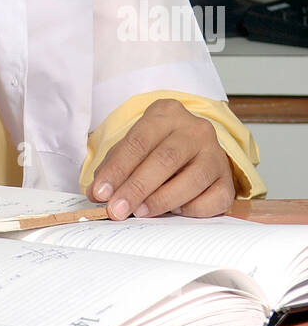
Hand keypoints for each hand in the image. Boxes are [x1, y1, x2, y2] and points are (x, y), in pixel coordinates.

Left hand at [86, 98, 235, 219]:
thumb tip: (97, 193)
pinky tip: (174, 211)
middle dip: (137, 187)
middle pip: (165, 159)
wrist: (195, 150)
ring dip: (161, 200)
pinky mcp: (228, 181)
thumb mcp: (134, 147)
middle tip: (117, 209)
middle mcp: (196, 130)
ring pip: (192, 179)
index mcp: (167, 114)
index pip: (139, 141)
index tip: (100, 192)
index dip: (117, 169)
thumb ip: (114, 167)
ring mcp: (216, 154)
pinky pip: (212, 200)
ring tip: (140, 212)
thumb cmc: (157, 148)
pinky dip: (190, 209)